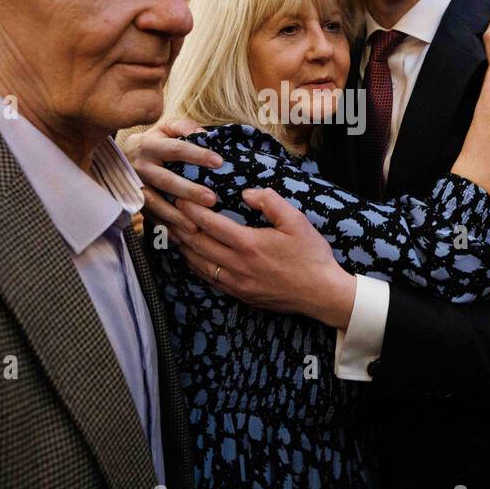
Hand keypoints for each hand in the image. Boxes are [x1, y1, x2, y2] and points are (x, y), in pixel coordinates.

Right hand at [121, 118, 218, 233]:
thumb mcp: (164, 128)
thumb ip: (184, 127)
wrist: (116, 158)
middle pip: (166, 180)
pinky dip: (165, 229)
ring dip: (176, 216)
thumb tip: (204, 134)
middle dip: (189, 191)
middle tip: (212, 199)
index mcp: (150, 145)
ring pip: (155, 203)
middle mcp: (141, 167)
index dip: (197, 154)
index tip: (219, 161)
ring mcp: (135, 188)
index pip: (176, 149)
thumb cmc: (152, 142)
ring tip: (196, 226)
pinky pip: (149, 219)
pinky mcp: (134, 204)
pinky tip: (181, 239)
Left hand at [172, 188, 356, 328]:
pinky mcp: (241, 295)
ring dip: (184, 248)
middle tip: (168, 214)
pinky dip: (196, 267)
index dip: (192, 211)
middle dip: (180, 227)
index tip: (181, 199)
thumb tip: (247, 193)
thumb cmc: (311, 256)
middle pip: (198, 244)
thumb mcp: (296, 221)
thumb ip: (270, 202)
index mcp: (249, 244)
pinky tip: (192, 259)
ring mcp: (237, 283)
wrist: (321, 294)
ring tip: (173, 234)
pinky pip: (210, 279)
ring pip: (199, 264)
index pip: (210, 224)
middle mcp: (237, 265)